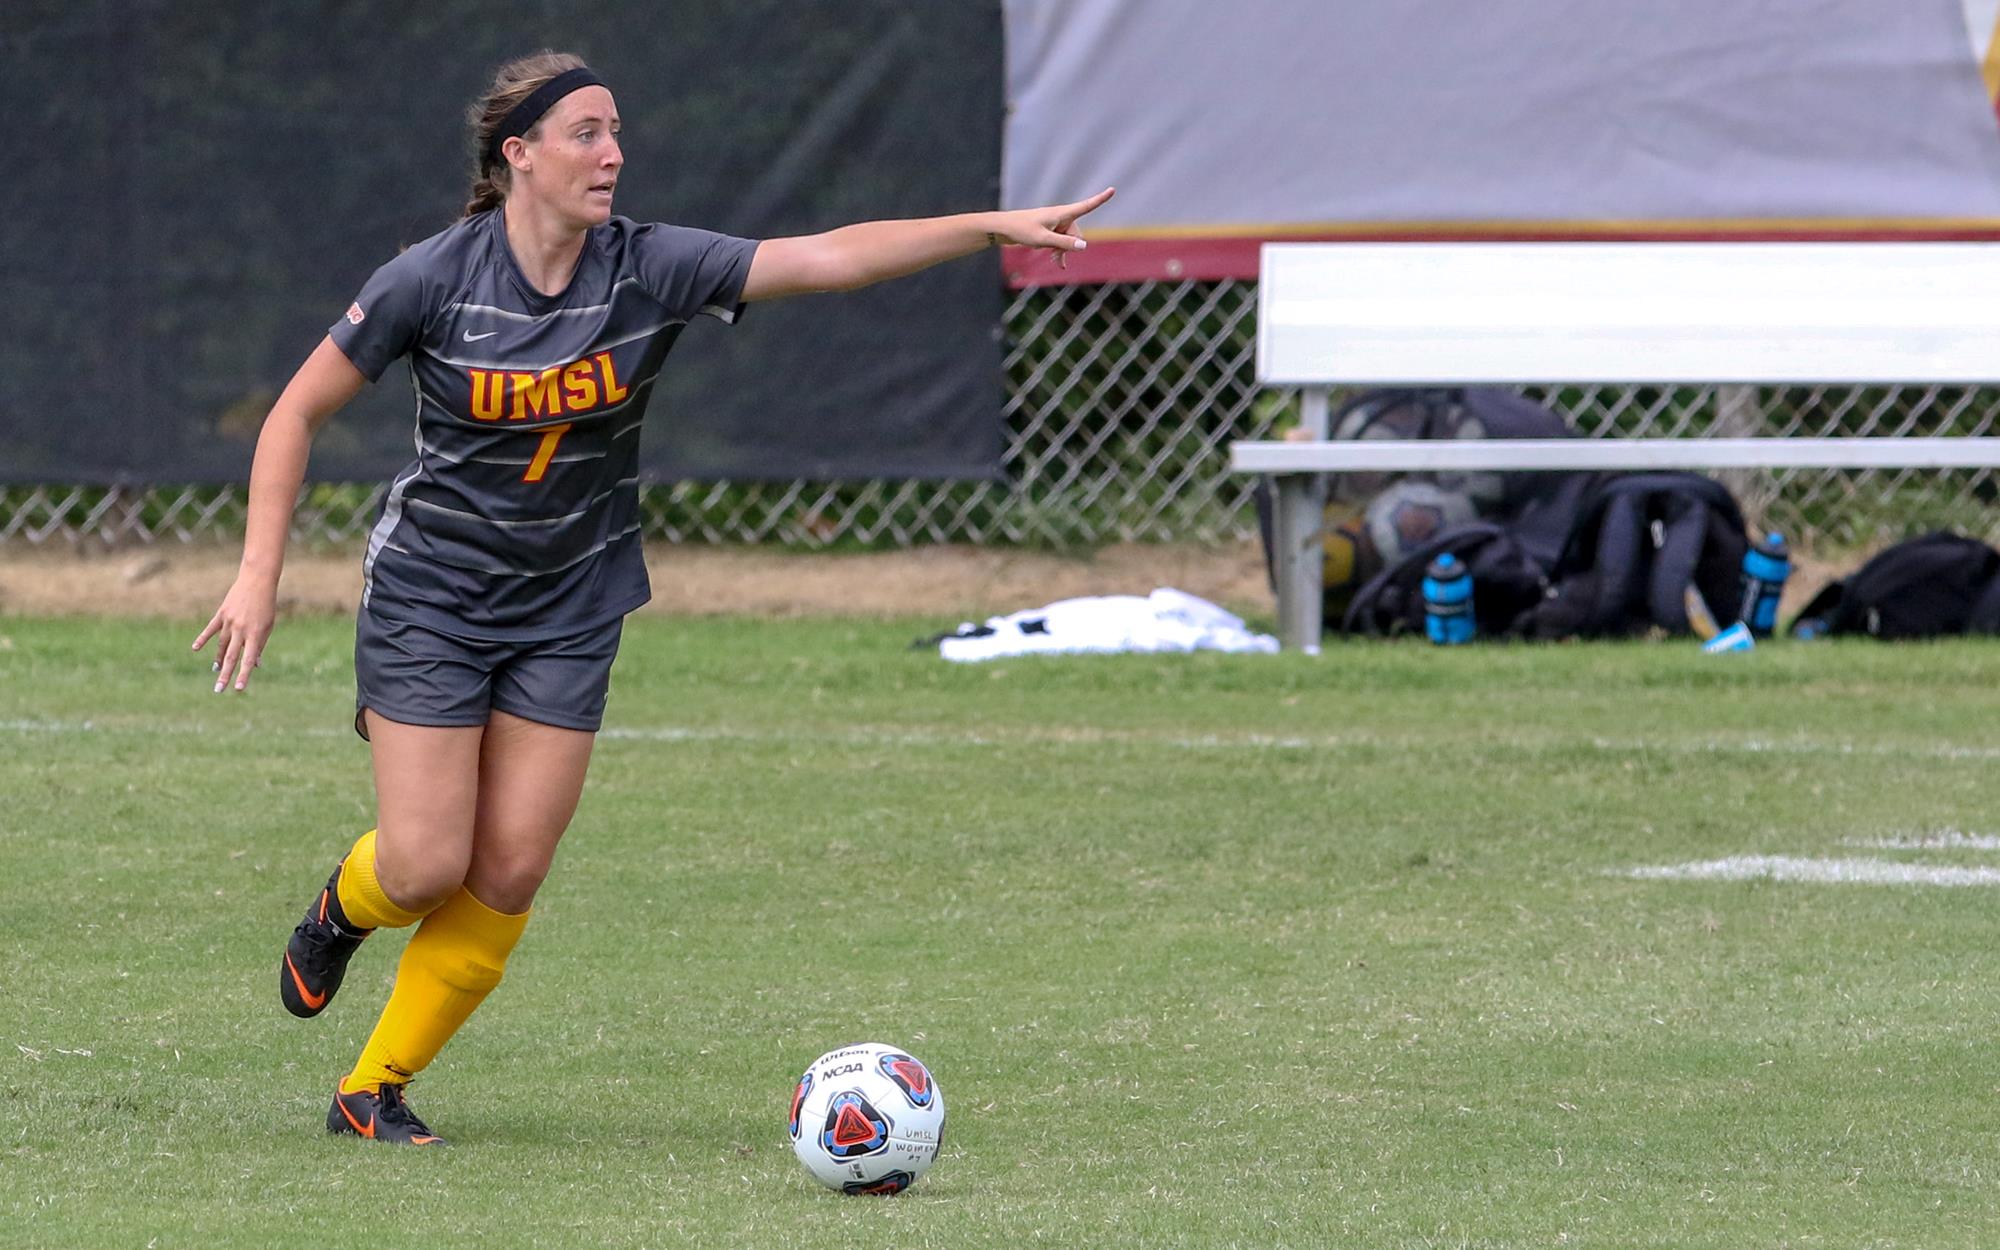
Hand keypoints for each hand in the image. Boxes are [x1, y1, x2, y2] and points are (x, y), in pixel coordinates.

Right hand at [192, 573, 277, 692]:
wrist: (257, 581)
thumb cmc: (266, 606)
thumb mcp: (268, 626)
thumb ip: (260, 645)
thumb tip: (255, 665)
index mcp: (255, 634)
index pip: (248, 660)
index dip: (243, 675)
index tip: (238, 689)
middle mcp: (241, 630)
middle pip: (231, 656)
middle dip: (225, 674)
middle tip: (218, 690)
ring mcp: (229, 622)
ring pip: (221, 645)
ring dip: (218, 659)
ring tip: (216, 672)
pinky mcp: (221, 614)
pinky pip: (210, 629)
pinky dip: (202, 639)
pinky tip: (195, 648)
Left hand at [991, 187, 1114, 268]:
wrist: (1003, 228)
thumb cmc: (1021, 230)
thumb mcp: (1044, 240)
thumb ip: (1064, 243)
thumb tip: (1084, 246)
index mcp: (1061, 213)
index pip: (1085, 206)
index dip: (1100, 199)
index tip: (1112, 190)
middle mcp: (1060, 217)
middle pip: (1076, 233)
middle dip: (1071, 246)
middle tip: (1056, 258)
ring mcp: (1054, 223)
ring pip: (1068, 239)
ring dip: (1063, 250)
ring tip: (1053, 261)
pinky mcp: (1048, 230)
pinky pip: (1060, 241)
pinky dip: (1059, 250)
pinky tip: (1056, 262)